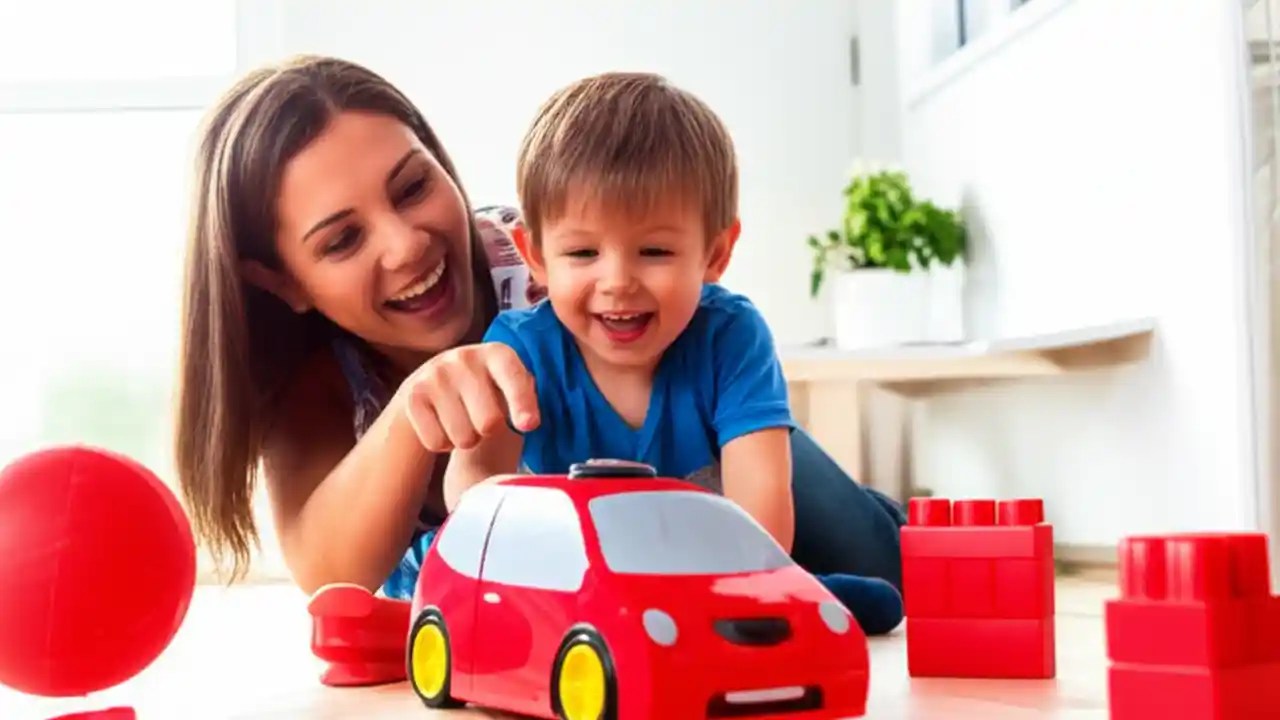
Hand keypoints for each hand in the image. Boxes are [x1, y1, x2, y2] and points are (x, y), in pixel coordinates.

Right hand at [401, 343, 539, 451]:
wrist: (429, 383)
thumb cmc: (483, 389)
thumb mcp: (507, 384)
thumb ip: (525, 396)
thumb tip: (528, 421)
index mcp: (497, 354)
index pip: (513, 379)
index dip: (523, 403)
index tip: (529, 425)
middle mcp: (465, 358)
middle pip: (490, 422)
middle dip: (491, 431)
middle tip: (485, 420)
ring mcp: (436, 375)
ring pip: (464, 438)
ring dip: (468, 439)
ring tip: (464, 421)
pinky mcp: (413, 396)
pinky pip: (437, 442)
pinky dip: (444, 444)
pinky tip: (444, 425)